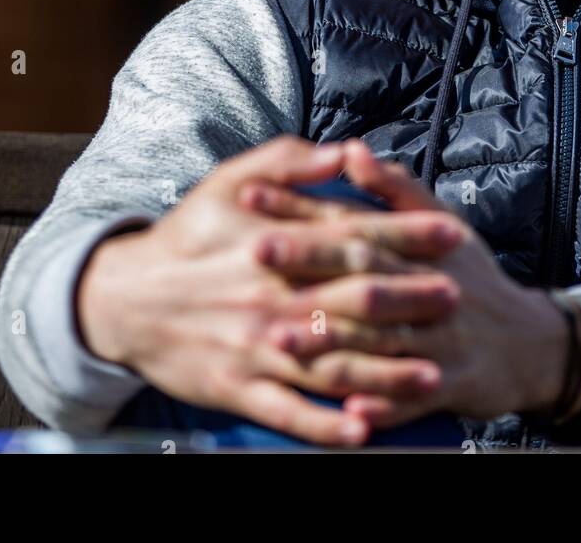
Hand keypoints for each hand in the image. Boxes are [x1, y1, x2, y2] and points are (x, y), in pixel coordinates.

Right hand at [75, 135, 463, 445]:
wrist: (123, 298)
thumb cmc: (186, 235)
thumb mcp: (230, 180)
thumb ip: (291, 163)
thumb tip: (347, 150)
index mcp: (277, 246)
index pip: (355, 236)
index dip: (407, 234)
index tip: (452, 232)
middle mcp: (272, 297)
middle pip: (354, 300)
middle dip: (411, 299)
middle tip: (457, 298)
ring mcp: (256, 347)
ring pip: (332, 364)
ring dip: (385, 371)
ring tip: (433, 376)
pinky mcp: (238, 388)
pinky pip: (288, 413)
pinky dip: (326, 425)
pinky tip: (364, 430)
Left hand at [255, 148, 572, 427]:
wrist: (530, 343)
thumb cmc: (473, 278)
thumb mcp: (443, 223)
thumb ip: (393, 188)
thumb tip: (350, 148)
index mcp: (421, 245)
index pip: (353, 220)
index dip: (302, 207)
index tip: (252, 195)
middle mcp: (429, 287)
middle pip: (362, 272)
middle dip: (307, 262)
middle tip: (252, 253)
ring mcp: (442, 339)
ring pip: (380, 339)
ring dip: (329, 341)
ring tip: (278, 340)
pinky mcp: (452, 384)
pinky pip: (412, 398)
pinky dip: (382, 404)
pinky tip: (347, 408)